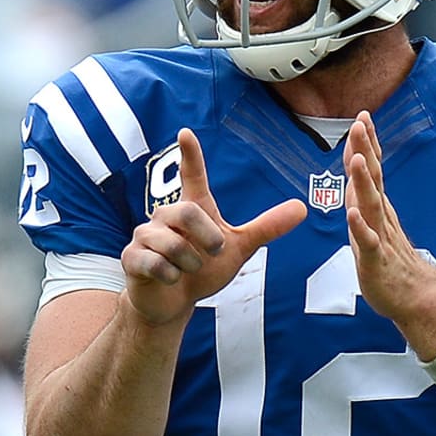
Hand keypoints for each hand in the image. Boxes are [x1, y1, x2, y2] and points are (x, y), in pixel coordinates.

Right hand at [121, 127, 305, 325]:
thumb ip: (266, 228)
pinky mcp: (132, 258)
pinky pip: (157, 264)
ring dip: (190, 265)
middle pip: (189, 212)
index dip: (190, 155)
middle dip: (207, 238)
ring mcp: (145, 235)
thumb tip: (303, 207)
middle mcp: (166, 215)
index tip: (186, 132)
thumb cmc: (202, 270)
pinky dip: (171, 277)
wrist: (172, 303)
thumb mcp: (239, 248)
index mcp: (192, 208)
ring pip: (174, 244)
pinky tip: (168, 279)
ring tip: (186, 270)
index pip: (192, 176)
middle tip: (211, 253)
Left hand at [343, 112, 435, 353]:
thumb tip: (354, 165)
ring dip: (363, 182)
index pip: (370, 169)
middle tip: (361, 124)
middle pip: (372, 178)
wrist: (412, 295)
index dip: (365, 144)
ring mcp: (379, 237)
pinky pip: (369, 243)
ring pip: (370, 205)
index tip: (363, 117)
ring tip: (358, 160)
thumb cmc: (388, 257)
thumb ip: (363, 192)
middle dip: (364, 150)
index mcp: (376, 206)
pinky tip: (354, 215)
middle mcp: (379, 216)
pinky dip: (361, 228)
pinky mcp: (376, 261)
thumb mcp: (371, 219)